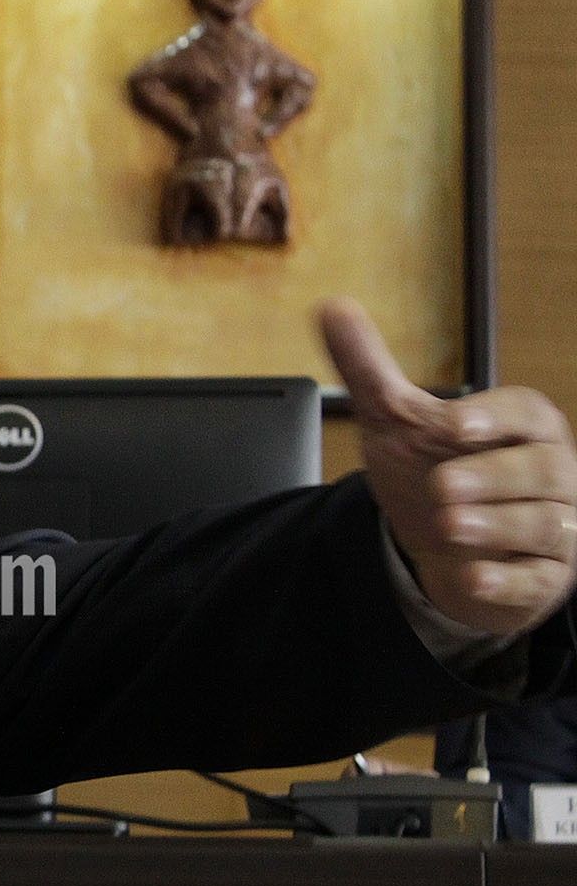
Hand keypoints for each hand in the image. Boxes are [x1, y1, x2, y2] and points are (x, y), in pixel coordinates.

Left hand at [322, 297, 576, 636]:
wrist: (448, 548)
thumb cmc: (438, 471)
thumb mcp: (399, 422)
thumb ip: (371, 369)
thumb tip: (331, 307)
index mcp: (523, 428)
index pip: (527, 412)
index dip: (494, 416)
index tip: (452, 423)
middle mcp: (552, 474)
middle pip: (541, 468)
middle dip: (492, 476)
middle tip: (440, 486)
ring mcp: (556, 527)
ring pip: (546, 524)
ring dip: (496, 525)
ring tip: (449, 525)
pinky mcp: (544, 576)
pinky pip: (537, 579)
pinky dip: (506, 578)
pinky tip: (472, 577)